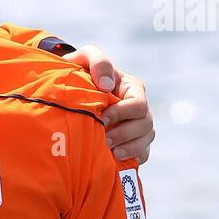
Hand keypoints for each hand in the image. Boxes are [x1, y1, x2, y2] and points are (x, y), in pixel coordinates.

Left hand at [61, 45, 154, 164]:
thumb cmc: (81, 71)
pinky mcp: (133, 142)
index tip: (101, 119)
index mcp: (132, 88)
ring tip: (110, 153)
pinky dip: (132, 159)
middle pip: (146, 124)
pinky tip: (115, 160)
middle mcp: (139, 108)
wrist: (72, 90)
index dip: (122, 113)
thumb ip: (98, 62)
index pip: (138, 104)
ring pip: (146, 140)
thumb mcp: (86, 58)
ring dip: (130, 148)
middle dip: (124, 134)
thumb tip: (107, 85)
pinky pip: (142, 154)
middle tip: (104, 140)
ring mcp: (138, 126)